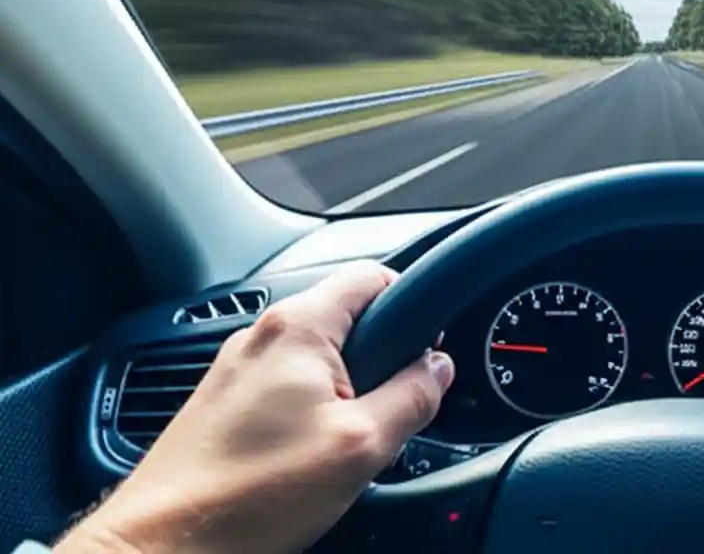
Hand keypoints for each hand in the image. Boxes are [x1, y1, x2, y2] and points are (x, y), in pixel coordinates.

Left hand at [56, 261, 453, 553]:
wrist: (166, 545)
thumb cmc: (250, 495)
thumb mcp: (361, 446)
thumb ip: (412, 397)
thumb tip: (439, 369)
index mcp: (299, 327)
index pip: (375, 275)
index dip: (415, 305)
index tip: (429, 351)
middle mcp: (262, 335)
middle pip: (349, 320)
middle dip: (382, 360)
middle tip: (391, 413)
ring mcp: (238, 369)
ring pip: (319, 361)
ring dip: (347, 392)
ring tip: (347, 444)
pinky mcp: (225, 405)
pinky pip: (288, 390)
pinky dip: (312, 413)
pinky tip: (310, 459)